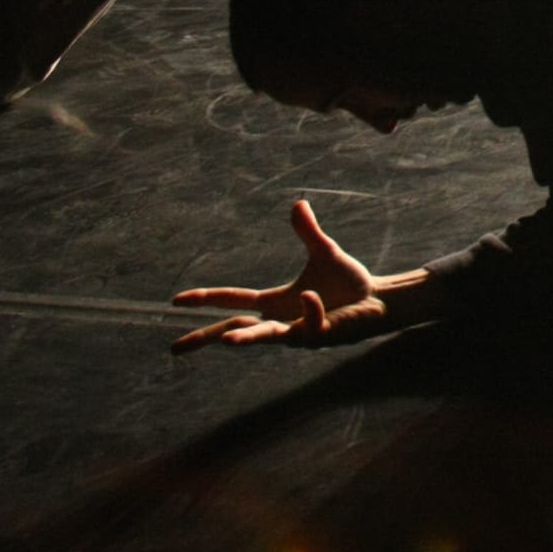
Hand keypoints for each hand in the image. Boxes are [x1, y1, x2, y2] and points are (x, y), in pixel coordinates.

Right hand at [171, 201, 401, 352]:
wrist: (377, 300)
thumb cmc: (348, 283)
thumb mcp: (324, 253)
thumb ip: (308, 232)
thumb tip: (298, 203)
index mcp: (274, 302)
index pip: (233, 301)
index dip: (206, 298)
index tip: (177, 300)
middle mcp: (281, 320)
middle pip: (235, 329)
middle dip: (205, 338)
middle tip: (175, 348)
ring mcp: (298, 331)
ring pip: (267, 337)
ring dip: (248, 337)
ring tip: (227, 341)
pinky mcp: (320, 336)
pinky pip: (309, 325)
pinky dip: (309, 311)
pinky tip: (312, 296)